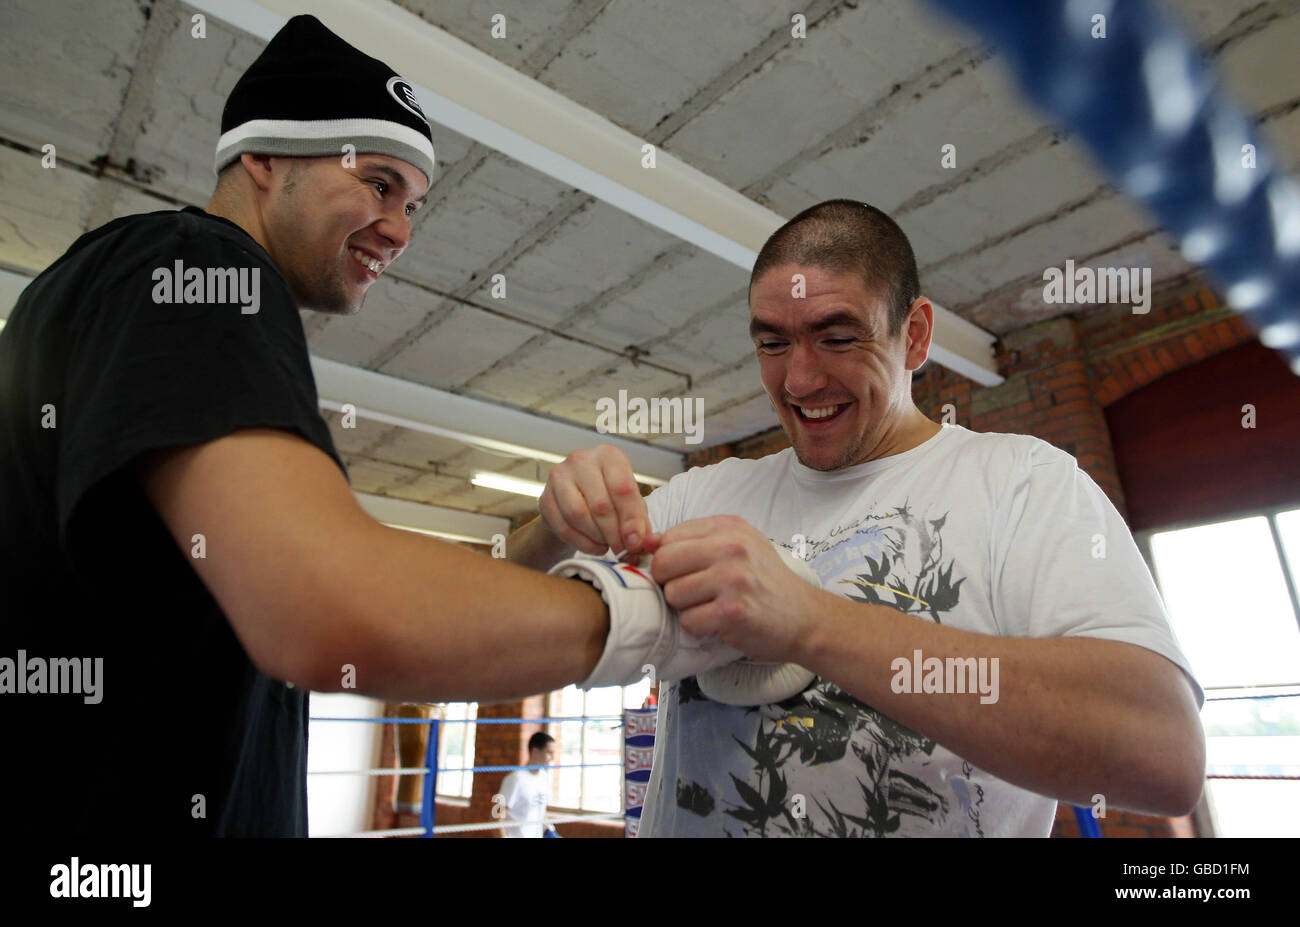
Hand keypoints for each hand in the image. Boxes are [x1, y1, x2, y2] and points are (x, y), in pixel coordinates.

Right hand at [538, 444, 656, 557]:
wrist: (575, 499)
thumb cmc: (610, 497)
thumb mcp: (630, 503)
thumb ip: (639, 521)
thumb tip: (641, 542)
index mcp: (609, 455)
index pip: (622, 488)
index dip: (631, 520)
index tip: (636, 542)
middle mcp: (581, 460)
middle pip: (600, 505)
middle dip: (614, 534)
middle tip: (623, 550)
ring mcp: (559, 476)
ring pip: (579, 515)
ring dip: (597, 538)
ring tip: (609, 545)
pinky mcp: (544, 498)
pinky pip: (563, 527)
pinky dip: (582, 543)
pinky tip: (595, 547)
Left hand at [650, 516, 822, 662]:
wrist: (805, 617)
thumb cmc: (765, 583)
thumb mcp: (737, 548)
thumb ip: (694, 542)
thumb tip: (645, 543)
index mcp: (729, 526)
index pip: (669, 537)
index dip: (667, 560)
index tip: (683, 573)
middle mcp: (731, 547)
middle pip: (663, 563)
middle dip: (670, 583)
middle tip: (693, 594)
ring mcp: (733, 578)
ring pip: (673, 594)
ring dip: (686, 608)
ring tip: (711, 607)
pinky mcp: (733, 611)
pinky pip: (689, 621)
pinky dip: (699, 627)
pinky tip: (719, 622)